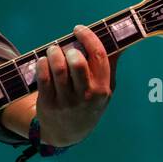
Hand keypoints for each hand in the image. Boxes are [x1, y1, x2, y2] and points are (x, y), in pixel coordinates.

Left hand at [34, 24, 119, 147]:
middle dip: (70, 49)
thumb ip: (109, 65)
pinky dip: (42, 64)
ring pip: (58, 68)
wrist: (68, 133)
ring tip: (53, 51)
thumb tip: (120, 41)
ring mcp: (66, 101)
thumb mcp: (104, 89)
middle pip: (78, 62)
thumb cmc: (88, 103)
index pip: (98, 56)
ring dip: (53, 53)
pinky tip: (43, 61)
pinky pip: (43, 78)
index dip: (88, 38)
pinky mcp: (49, 103)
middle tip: (65, 47)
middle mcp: (86, 95)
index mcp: (102, 88)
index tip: (79, 29)